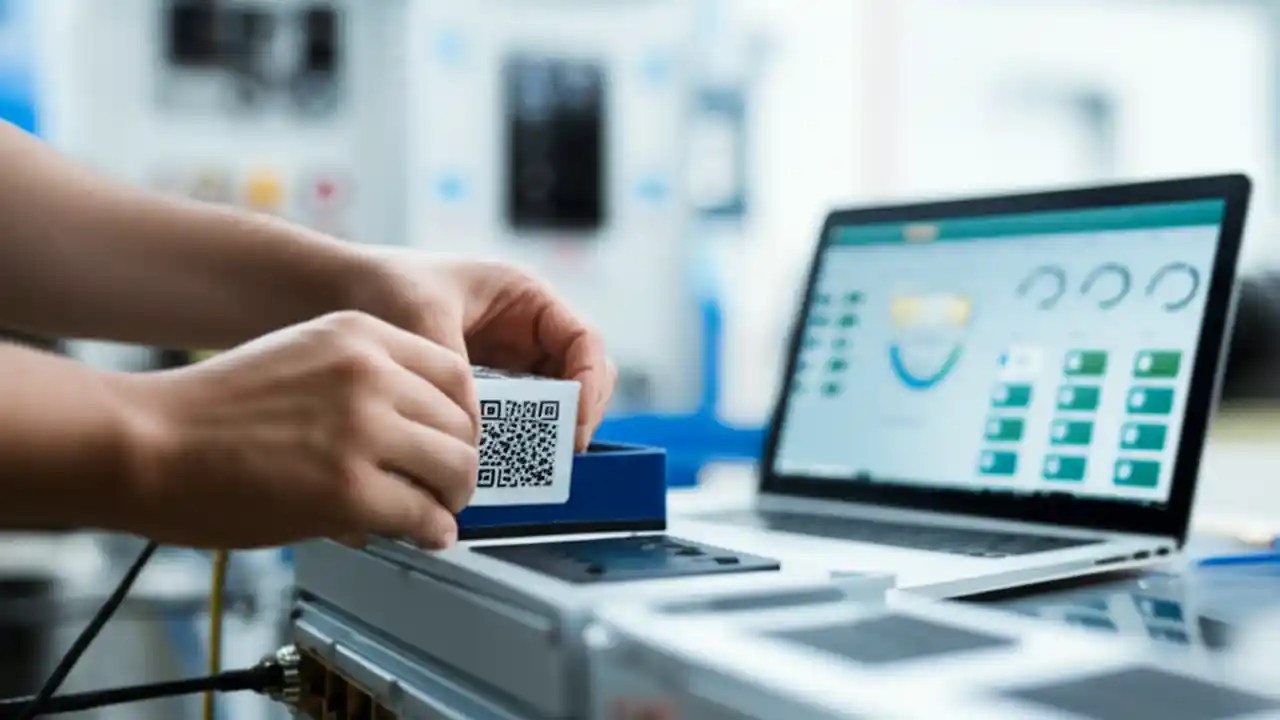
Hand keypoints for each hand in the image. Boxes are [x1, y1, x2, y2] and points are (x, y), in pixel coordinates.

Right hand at [118, 311, 478, 548]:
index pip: (455, 373)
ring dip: (452, 499)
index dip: (464, 416)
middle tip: (450, 486)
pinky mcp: (350, 490)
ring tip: (437, 512)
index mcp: (360, 333)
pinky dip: (433, 532)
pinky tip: (423, 535)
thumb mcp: (301, 356)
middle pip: (461, 424)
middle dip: (460, 462)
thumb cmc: (209, 409)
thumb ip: (363, 380)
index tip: (458, 440)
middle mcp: (370, 374)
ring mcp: (363, 430)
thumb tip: (417, 429)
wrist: (144, 441)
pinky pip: (424, 516)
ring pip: (455, 469)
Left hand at [368, 253, 616, 450]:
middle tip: (560, 453)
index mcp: (525, 299)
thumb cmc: (380, 284)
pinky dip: (512, 443)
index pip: (584, 341)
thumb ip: (454, 368)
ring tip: (528, 465)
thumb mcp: (422, 317)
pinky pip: (512, 423)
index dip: (589, 381)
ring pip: (551, 407)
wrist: (330, 295)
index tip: (574, 420)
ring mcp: (507, 366)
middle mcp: (525, 333)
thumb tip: (476, 426)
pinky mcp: (483, 395)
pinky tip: (494, 464)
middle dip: (576, 416)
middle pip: (579, 380)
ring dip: (545, 435)